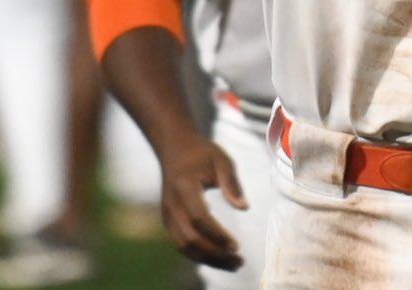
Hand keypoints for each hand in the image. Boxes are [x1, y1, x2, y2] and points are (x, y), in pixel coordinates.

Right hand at [156, 134, 247, 269]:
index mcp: (184, 185)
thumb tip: (244, 208)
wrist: (174, 147)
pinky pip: (181, 244)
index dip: (217, 235)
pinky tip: (219, 258)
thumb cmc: (201, 153)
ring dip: (208, 259)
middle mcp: (172, 203)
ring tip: (233, 265)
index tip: (237, 246)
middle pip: (190, 238)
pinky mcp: (168, 220)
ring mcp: (167, 213)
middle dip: (215, 254)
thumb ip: (232, 183)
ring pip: (184, 246)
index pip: (199, 217)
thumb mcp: (221, 160)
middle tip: (239, 261)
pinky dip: (199, 255)